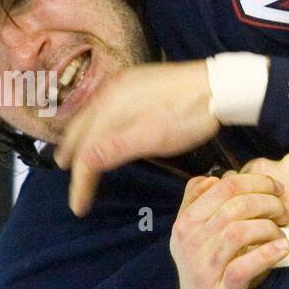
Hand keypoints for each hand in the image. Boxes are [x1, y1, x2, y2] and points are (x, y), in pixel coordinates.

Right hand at [55, 60, 217, 217]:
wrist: (219, 86)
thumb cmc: (189, 116)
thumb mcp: (153, 138)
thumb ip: (116, 148)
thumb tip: (84, 163)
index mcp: (111, 107)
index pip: (86, 150)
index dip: (80, 181)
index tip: (78, 206)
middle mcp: (110, 92)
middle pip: (80, 130)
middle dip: (72, 156)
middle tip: (69, 177)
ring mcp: (123, 84)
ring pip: (91, 116)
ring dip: (82, 138)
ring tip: (78, 155)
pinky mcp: (136, 82)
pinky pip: (105, 106)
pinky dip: (97, 123)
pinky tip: (105, 129)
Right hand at [170, 171, 288, 288]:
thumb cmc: (212, 276)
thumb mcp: (198, 240)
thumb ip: (201, 206)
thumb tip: (216, 176)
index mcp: (185, 224)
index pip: (221, 186)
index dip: (255, 181)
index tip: (277, 188)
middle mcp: (188, 244)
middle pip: (232, 204)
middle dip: (266, 201)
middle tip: (284, 211)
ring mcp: (203, 270)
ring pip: (236, 231)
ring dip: (268, 226)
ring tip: (282, 231)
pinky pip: (243, 267)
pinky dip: (267, 253)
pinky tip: (284, 248)